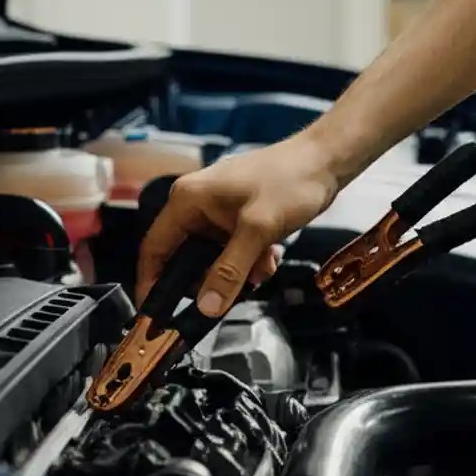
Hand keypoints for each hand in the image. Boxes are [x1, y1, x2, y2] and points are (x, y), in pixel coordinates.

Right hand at [137, 134, 339, 316]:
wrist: (324, 160)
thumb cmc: (289, 182)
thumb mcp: (258, 230)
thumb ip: (230, 271)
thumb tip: (206, 308)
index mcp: (187, 200)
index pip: (154, 248)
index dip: (152, 284)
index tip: (157, 315)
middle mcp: (195, 205)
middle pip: (185, 258)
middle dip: (208, 281)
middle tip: (227, 297)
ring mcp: (217, 212)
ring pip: (213, 259)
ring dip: (235, 272)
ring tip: (260, 271)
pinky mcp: (237, 218)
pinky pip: (232, 251)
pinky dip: (248, 261)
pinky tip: (269, 258)